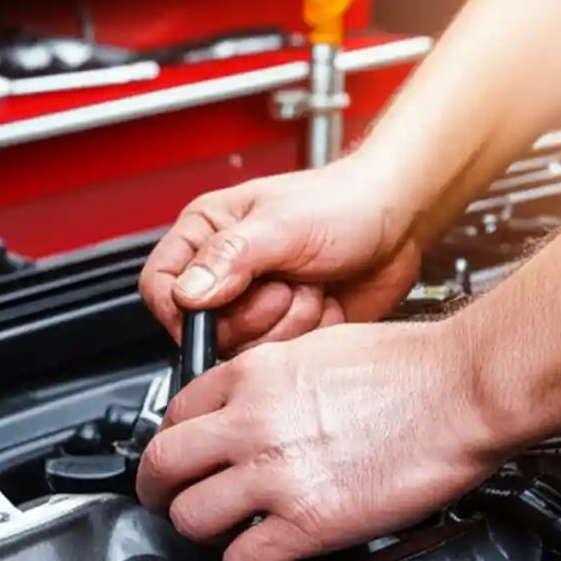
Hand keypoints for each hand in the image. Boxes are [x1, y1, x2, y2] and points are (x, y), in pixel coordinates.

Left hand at [135, 320, 510, 560]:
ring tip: (216, 533)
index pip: (175, 411)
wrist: (460, 387)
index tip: (178, 454)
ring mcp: (275, 473)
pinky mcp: (308, 520)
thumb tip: (255, 397)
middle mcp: (252, 420)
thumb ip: (273, 375)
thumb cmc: (411, 364)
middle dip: (157, 488)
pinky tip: (259, 558)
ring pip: (192, 517)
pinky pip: (244, 559)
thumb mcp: (319, 345)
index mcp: (254, 373)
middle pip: (163, 464)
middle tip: (164, 500)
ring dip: (199, 530)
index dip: (171, 439)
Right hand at [139, 157, 424, 354]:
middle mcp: (225, 271)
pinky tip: (323, 302)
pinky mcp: (284, 328)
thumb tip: (188, 293)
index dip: (181, 310)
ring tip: (310, 286)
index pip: (160, 286)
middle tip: (285, 282)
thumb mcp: (282, 225)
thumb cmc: (346, 202)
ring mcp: (255, 303)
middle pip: (205, 328)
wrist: (401, 222)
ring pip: (243, 348)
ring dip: (287, 322)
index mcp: (207, 233)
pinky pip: (278, 358)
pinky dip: (308, 334)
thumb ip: (229, 257)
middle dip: (255, 313)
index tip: (213, 314)